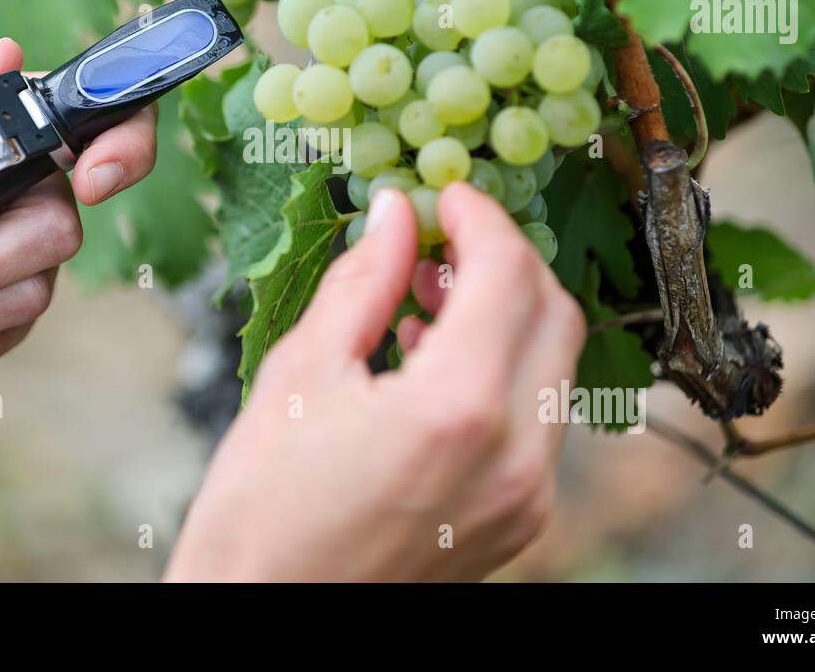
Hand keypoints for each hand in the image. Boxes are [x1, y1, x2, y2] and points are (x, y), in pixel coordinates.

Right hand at [165, 183, 585, 581]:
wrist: (266, 618)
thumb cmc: (262, 515)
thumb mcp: (301, 374)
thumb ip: (364, 283)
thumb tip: (395, 215)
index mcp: (456, 409)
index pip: (507, 273)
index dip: (480, 218)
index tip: (448, 196)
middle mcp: (514, 456)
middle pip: (552, 313)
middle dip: (503, 260)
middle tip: (440, 240)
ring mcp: (525, 496)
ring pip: (553, 365)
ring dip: (506, 313)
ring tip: (428, 297)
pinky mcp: (519, 520)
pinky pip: (537, 419)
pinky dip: (503, 370)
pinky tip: (437, 359)